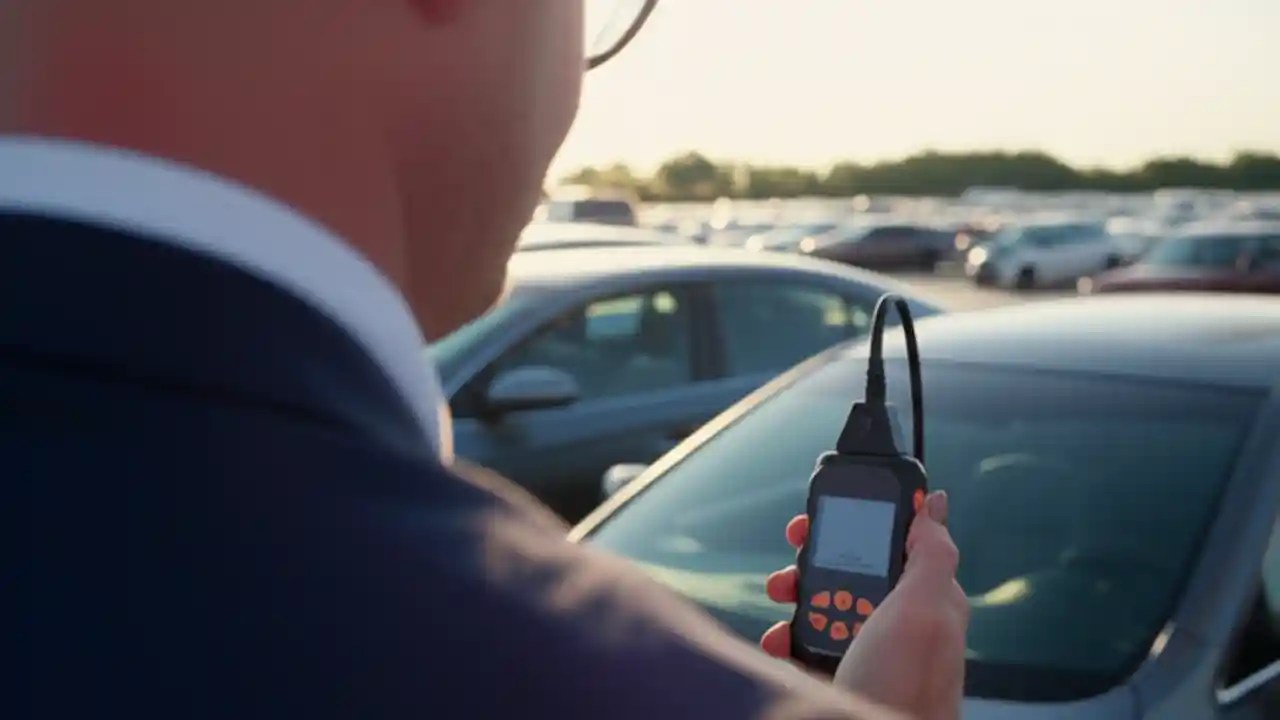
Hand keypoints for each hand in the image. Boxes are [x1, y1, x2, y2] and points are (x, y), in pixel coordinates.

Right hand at [760, 492, 967, 719]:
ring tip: (781, 611)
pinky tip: (781, 645)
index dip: (858, 522)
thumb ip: (932, 553)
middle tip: (789, 572)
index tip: (819, 518)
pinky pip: (809, 645)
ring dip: (796, 602)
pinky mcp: (844, 677)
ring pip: (825, 606)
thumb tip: (939, 506)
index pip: (894, 540)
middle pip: (851, 570)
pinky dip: (788, 640)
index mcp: (926, 598)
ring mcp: (871, 652)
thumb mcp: (924, 611)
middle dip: (813, 565)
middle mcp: (900, 623)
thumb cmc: (905, 690)